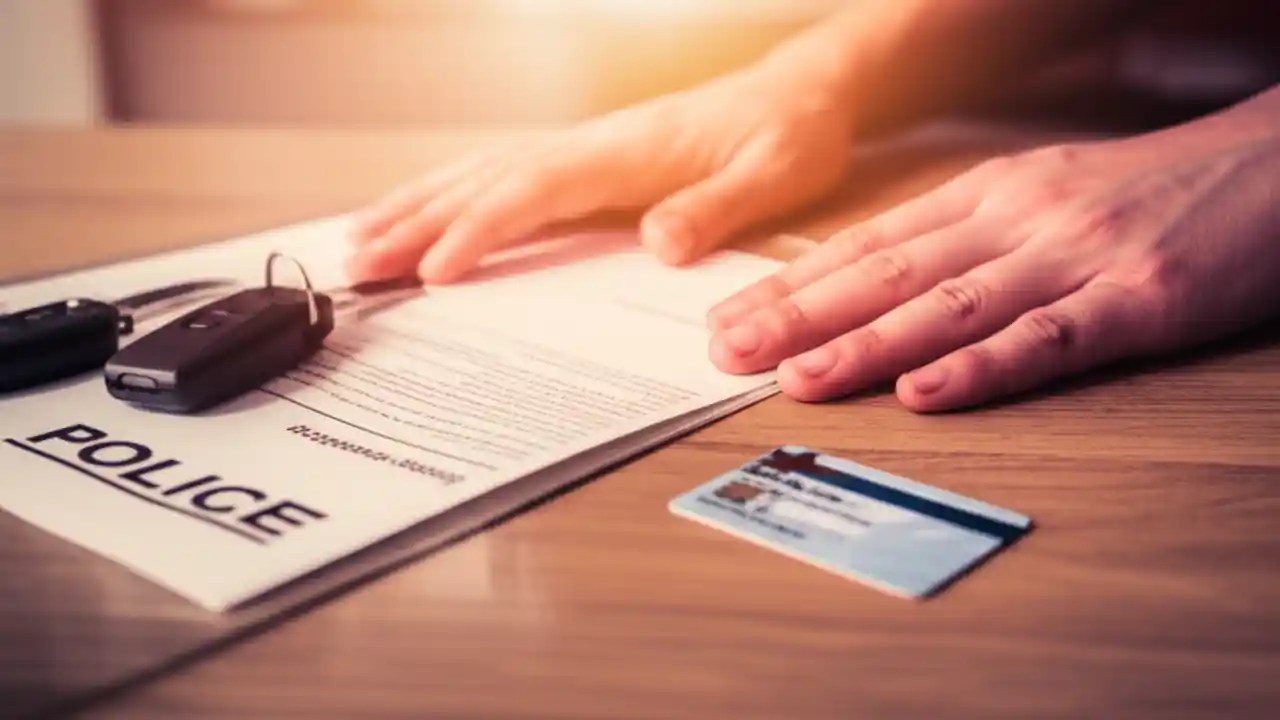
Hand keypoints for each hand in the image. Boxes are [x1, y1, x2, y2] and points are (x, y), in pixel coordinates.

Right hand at [345, 50, 857, 283]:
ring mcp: (582, 150)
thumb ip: (716, 208)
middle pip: (484, 180)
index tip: (431, 270)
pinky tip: (425, 213)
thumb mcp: (775, 173)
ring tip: (359, 242)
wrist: (800, 93)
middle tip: (355, 264)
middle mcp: (590, 146)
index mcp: (623, 152)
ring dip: (417, 206)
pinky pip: (502, 175)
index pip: (532, 191)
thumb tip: (658, 247)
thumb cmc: (789, 133)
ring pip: (480, 173)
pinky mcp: (586, 161)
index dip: (478, 229)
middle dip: (416, 222)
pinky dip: (452, 194)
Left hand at [707, 92, 1279, 410]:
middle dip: (799, 317)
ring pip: (949, 305)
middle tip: (728, 353)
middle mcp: (1018, 218)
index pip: (869, 244)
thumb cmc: (1152, 188)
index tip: (730, 318)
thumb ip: (965, 236)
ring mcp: (1075, 255)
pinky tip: (926, 393)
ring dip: (867, 345)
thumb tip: (878, 281)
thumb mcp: (1043, 193)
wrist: (1275, 161)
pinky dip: (981, 368)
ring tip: (798, 379)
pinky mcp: (1139, 297)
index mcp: (990, 193)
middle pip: (889, 273)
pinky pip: (1048, 339)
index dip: (793, 285)